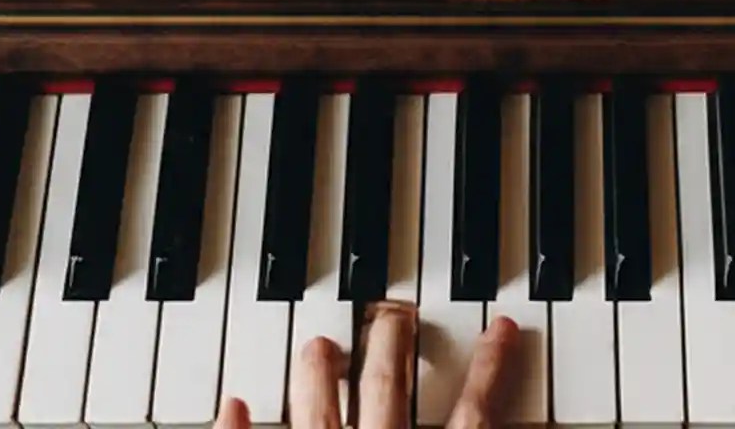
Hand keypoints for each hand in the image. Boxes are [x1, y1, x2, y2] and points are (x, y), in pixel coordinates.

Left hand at [215, 307, 517, 428]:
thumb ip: (486, 427)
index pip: (474, 412)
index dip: (491, 367)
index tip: (502, 329)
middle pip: (387, 390)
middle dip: (391, 345)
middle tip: (396, 316)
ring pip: (320, 412)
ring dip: (318, 374)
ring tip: (317, 346)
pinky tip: (231, 405)